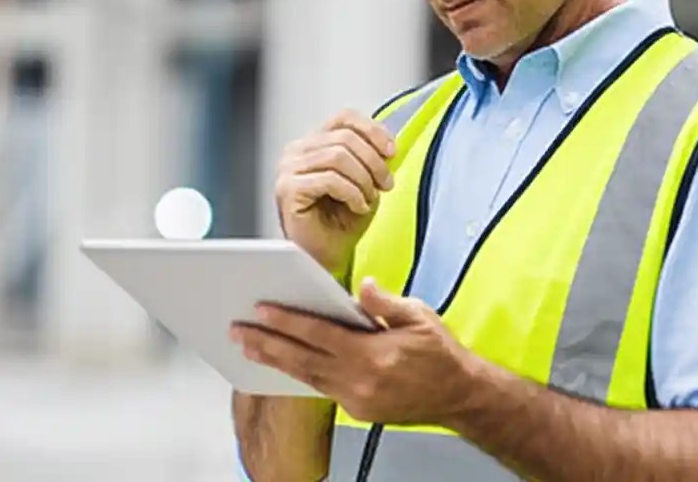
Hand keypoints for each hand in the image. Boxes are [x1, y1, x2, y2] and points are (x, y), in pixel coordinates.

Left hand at [231, 280, 482, 425]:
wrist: (459, 396)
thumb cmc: (441, 354)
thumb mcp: (420, 316)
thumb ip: (386, 302)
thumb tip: (362, 287)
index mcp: (374, 353)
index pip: (319, 334)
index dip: (287, 321)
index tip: (261, 309)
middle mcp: (360, 380)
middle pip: (302, 359)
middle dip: (266, 343)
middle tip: (238, 331)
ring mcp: (357, 399)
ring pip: (306, 377)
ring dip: (275, 361)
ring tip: (249, 347)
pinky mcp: (357, 410)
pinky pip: (321, 389)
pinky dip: (299, 375)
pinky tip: (282, 364)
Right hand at [275, 110, 395, 279]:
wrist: (328, 258)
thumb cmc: (343, 222)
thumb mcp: (365, 181)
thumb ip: (371, 157)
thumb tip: (388, 143)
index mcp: (314, 143)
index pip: (344, 117)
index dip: (373, 130)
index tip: (391, 151)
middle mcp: (297, 151)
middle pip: (345, 137)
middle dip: (374, 162)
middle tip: (385, 185)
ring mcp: (288, 169)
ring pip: (338, 156)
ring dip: (363, 179)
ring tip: (369, 199)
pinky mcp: (288, 189)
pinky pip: (330, 179)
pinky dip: (352, 193)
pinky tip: (358, 206)